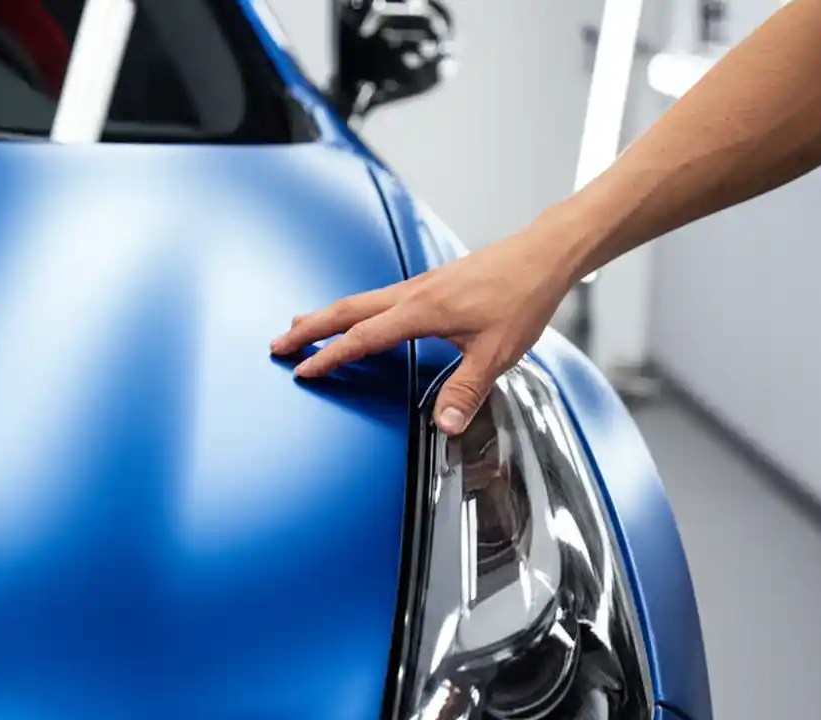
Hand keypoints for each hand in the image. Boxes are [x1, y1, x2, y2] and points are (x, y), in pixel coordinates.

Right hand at [271, 219, 582, 435]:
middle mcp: (413, 293)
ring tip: (302, 327)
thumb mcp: (497, 353)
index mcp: (421, 310)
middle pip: (346, 310)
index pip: (362, 337)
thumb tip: (444, 424)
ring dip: (327, 315)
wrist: (542, 256)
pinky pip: (379, 296)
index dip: (330, 357)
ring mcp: (420, 284)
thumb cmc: (522, 296)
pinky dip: (355, 308)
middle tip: (278, 344)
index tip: (304, 370)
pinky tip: (358, 316)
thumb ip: (466, 390)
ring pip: (360, 299)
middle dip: (309, 328)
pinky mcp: (431, 282)